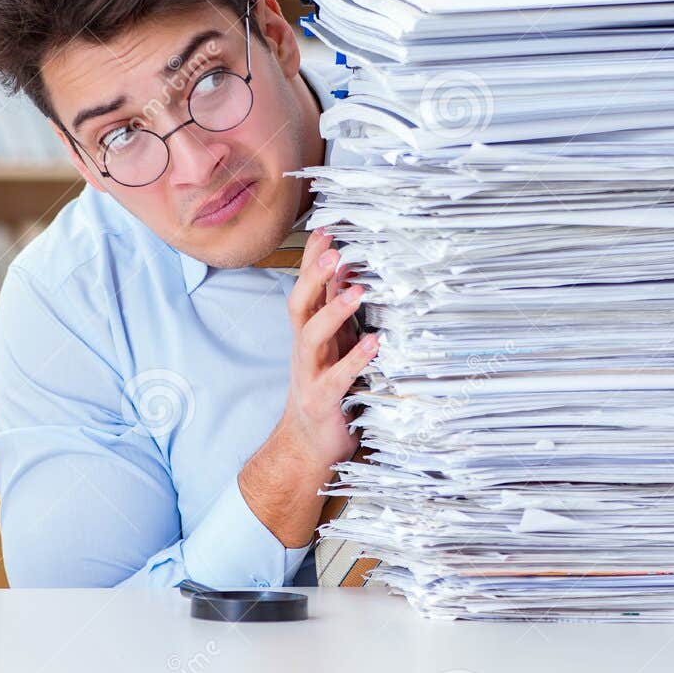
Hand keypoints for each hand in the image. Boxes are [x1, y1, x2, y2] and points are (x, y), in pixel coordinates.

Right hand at [238, 228, 378, 546]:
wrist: (307, 445)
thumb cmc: (327, 391)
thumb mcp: (335, 347)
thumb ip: (340, 315)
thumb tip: (353, 274)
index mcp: (309, 332)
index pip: (307, 287)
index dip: (313, 258)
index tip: (326, 227)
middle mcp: (305, 348)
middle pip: (300, 302)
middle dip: (315, 274)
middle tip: (335, 248)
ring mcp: (308, 373)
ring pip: (311, 334)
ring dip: (334, 310)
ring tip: (357, 289)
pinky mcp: (320, 399)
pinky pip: (335, 376)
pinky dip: (355, 358)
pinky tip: (373, 344)